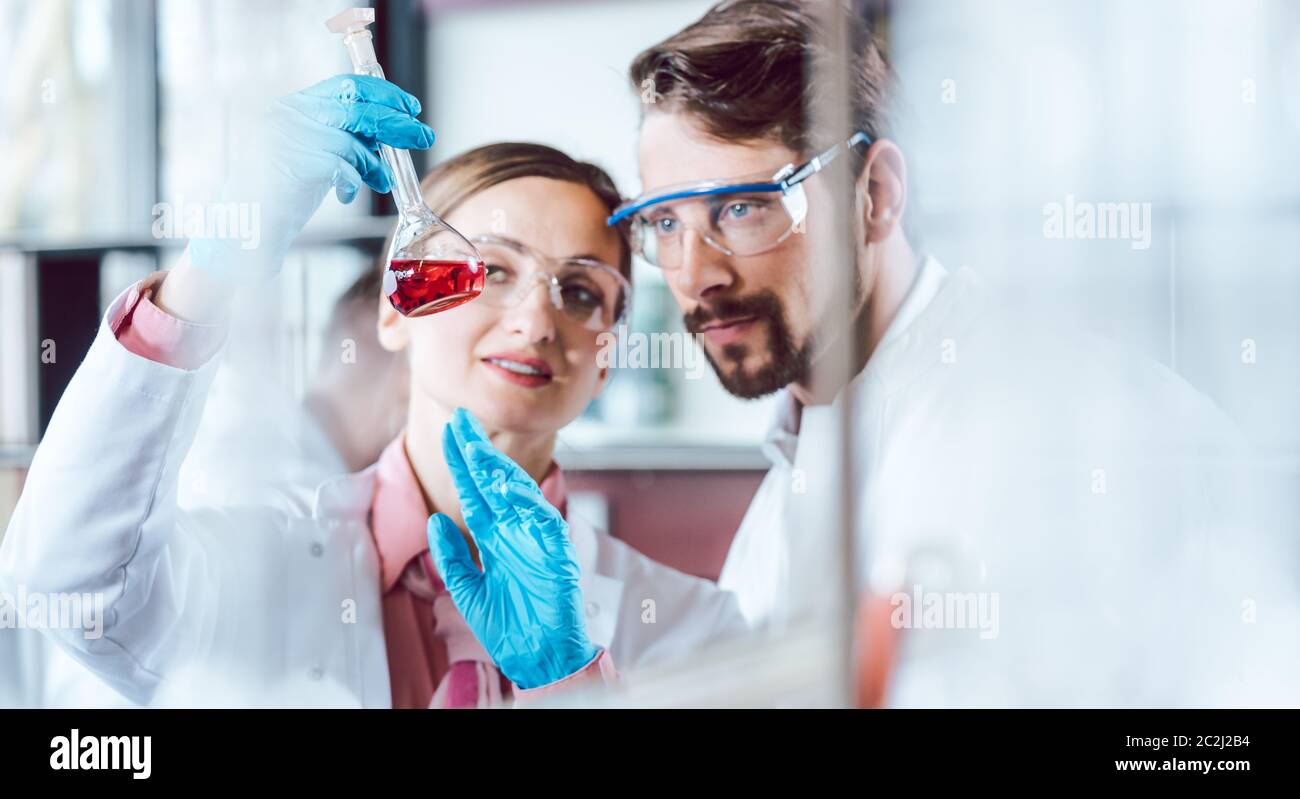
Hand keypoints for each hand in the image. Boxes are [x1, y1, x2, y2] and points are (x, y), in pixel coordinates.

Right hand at [188, 74, 434, 280]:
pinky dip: (356, 178)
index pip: (346, 85)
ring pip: (353, 135)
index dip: (384, 94)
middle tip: (423, 135)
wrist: (242, 227)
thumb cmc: (279, 194)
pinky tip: (347, 193)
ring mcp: (288, 135)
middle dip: (396, 120)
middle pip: (356, 104)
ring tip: (381, 181)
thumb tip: (387, 131)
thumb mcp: (315, 155)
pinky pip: (342, 163)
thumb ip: (343, 137)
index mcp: (294, 106)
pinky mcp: (292, 160)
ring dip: (376, 161)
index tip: (410, 107)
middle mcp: (289, 113)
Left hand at [426, 408, 599, 689]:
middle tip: (458, 418)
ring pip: (515, 493)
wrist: (541, 655)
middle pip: (492, 482)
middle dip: (475, 451)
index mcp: (495, 537)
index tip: (446, 433)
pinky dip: (523, 500)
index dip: (460, 463)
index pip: (474, 492)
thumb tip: (434, 520)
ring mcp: (536, 537)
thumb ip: (452, 557)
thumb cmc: (510, 627)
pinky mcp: (556, 549)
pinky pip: (540, 517)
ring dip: (495, 468)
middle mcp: (515, 530)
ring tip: (474, 445)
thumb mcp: (468, 591)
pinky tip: (504, 483)